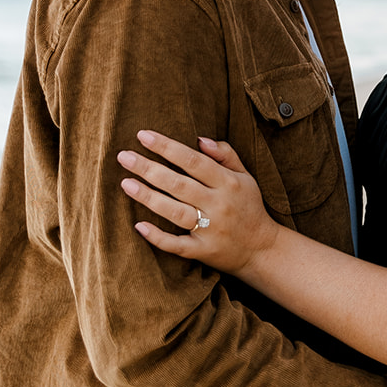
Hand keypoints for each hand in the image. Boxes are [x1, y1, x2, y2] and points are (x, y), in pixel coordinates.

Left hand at [118, 131, 278, 275]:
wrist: (262, 249)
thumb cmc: (248, 207)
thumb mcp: (245, 176)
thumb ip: (225, 154)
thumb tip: (199, 138)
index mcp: (229, 183)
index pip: (193, 160)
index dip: (167, 147)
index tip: (142, 135)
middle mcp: (219, 205)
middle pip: (178, 184)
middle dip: (148, 168)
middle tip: (123, 156)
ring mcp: (211, 230)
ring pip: (174, 212)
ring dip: (148, 197)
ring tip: (125, 183)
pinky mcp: (203, 251)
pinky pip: (177, 245)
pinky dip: (158, 237)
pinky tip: (138, 226)